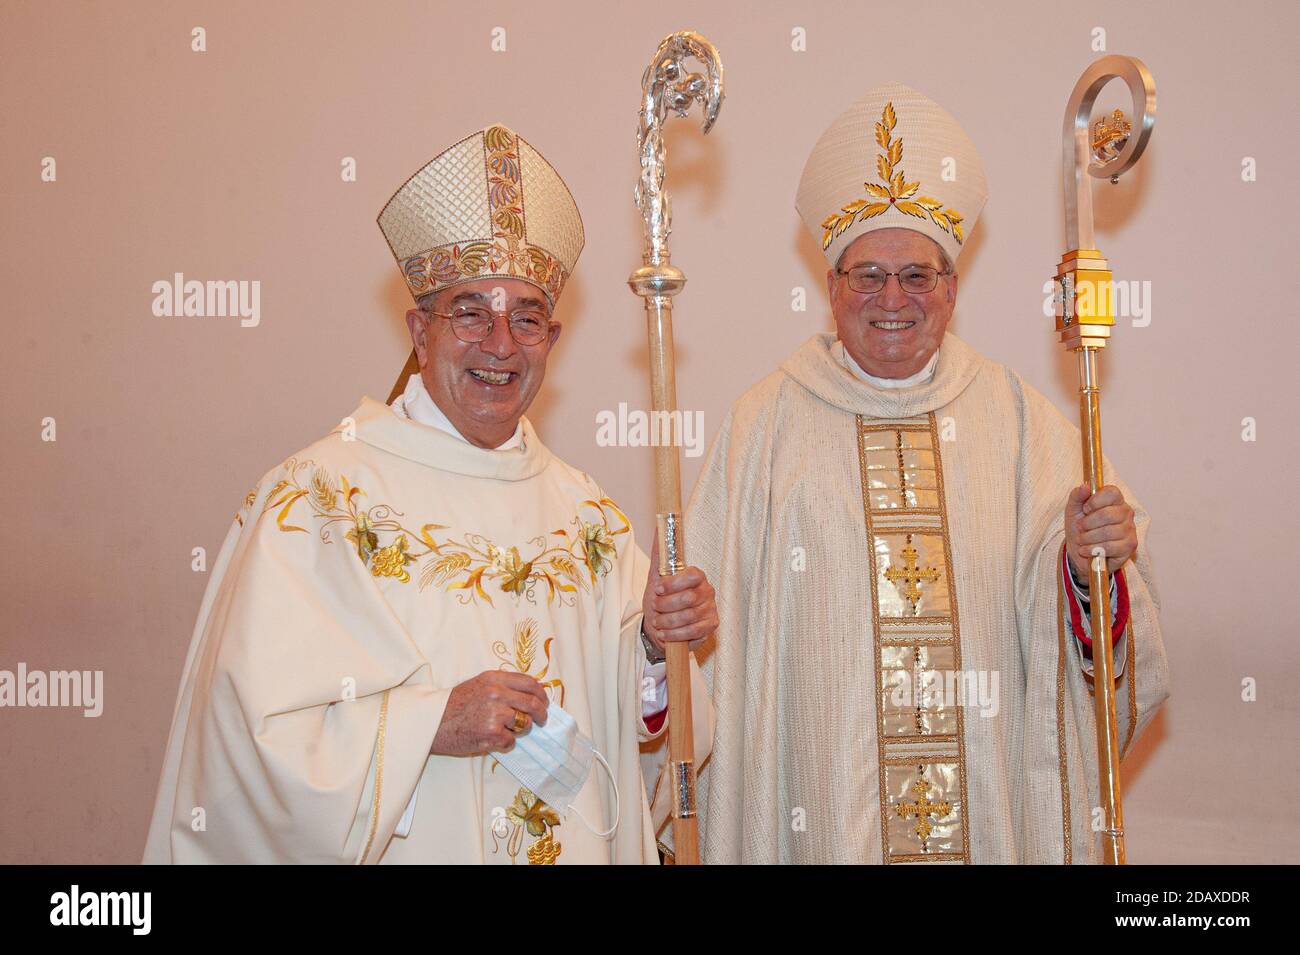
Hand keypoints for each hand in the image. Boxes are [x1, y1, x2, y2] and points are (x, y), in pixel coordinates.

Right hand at [430, 670, 548, 756]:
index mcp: (494, 679)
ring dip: (518, 729)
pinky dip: (504, 743)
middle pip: (533, 703)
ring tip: (503, 729)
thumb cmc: (455, 705)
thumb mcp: (479, 685)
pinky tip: (491, 739)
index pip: (530, 683)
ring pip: (524, 723)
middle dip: (541, 714)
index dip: (541, 694)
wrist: (434, 724)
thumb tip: (532, 692)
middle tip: (542, 720)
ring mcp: (495, 713)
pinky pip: (511, 741)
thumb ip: (503, 686)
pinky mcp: (492, 734)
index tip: (544, 701)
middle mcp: (497, 693)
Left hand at [641, 534, 717, 653]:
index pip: (693, 575)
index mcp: (696, 576)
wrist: (661, 626)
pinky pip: (694, 631)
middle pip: (689, 598)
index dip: (674, 584)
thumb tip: (658, 526)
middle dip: (666, 606)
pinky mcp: (711, 625)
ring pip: (689, 616)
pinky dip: (675, 634)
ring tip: (658, 622)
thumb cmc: (660, 600)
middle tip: (655, 608)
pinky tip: (665, 633)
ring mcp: (711, 608)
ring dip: (668, 621)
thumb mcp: (656, 577)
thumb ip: (659, 554)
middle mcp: (707, 591)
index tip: (657, 589)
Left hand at [1064, 483, 1136, 580]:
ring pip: (1107, 532)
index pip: (1112, 492)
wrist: (1081, 551)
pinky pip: (1110, 547)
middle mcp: (1126, 512)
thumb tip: (1085, 486)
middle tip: (1081, 528)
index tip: (1085, 509)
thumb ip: (1077, 496)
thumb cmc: (1080, 528)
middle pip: (1107, 514)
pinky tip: (1086, 550)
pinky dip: (1093, 549)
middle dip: (1087, 524)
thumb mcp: (1073, 510)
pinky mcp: (1129, 546)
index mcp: (1115, 500)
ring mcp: (1130, 530)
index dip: (1095, 501)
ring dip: (1088, 538)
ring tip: (1082, 540)